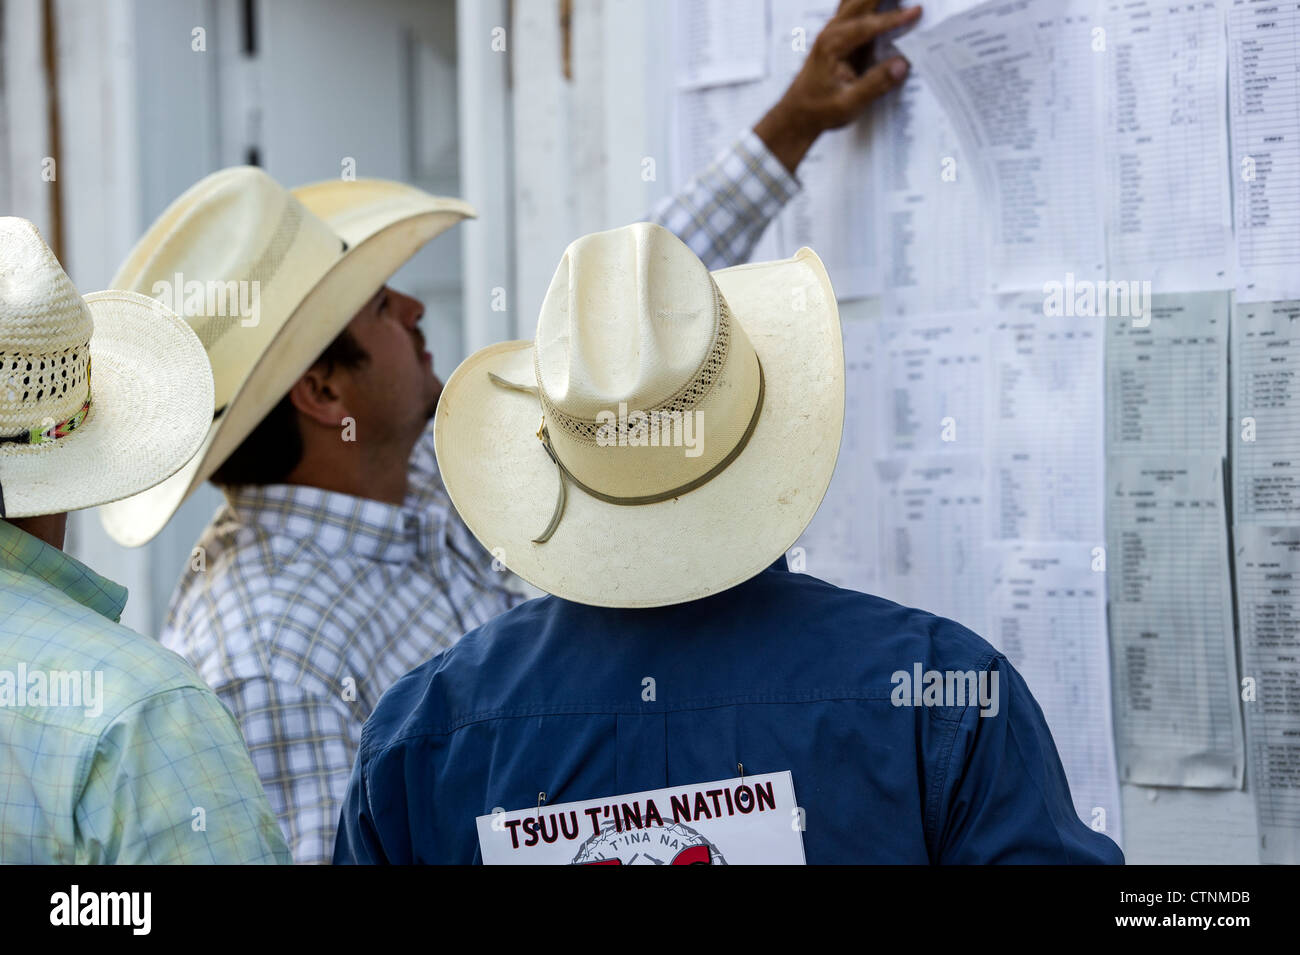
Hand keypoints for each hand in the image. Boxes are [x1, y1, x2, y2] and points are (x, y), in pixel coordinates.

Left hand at [754, 0, 922, 174]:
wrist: (798, 114)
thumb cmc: (819, 109)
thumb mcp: (848, 104)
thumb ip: (875, 84)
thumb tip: (901, 65)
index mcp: (832, 45)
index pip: (867, 25)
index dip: (893, 18)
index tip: (916, 12)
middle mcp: (831, 31)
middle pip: (861, 1)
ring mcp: (834, 30)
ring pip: (857, 1)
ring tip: (901, 0)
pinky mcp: (840, 35)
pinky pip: (857, 9)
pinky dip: (871, 4)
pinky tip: (885, 4)